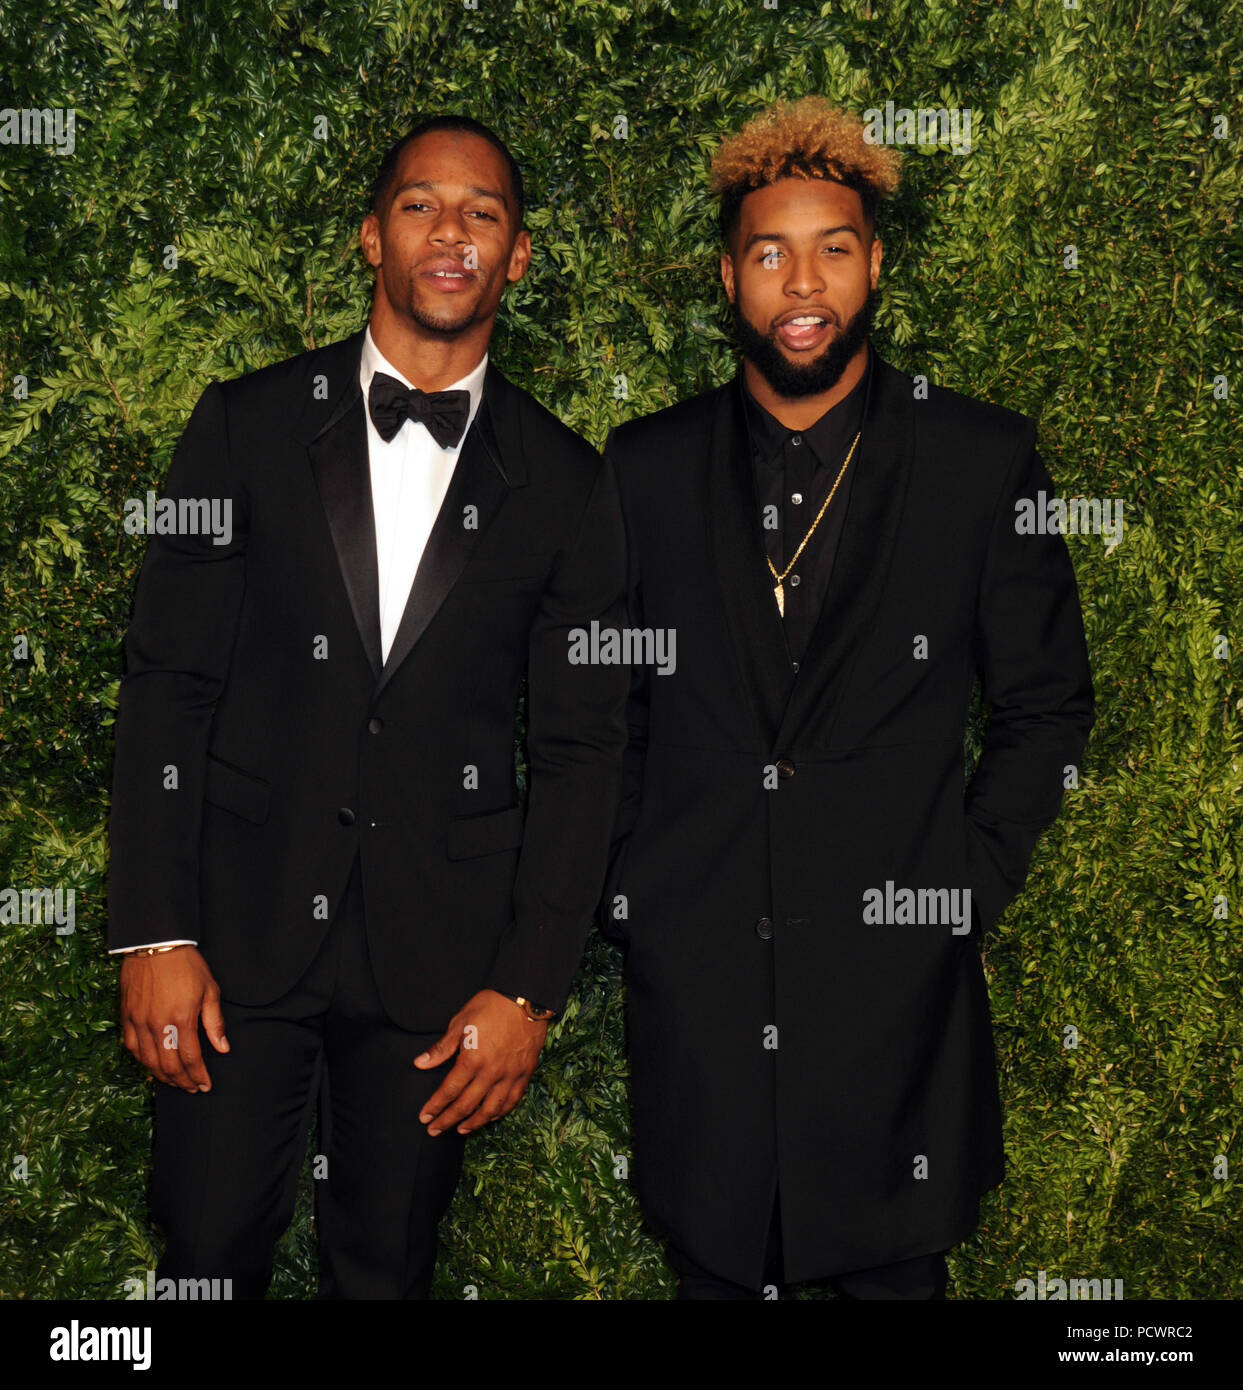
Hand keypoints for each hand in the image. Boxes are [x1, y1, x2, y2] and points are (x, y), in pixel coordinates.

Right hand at [119, 947, 228, 1092]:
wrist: (156, 944)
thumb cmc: (187, 965)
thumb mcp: (210, 990)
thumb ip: (214, 1022)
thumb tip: (222, 1048)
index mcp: (181, 1018)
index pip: (190, 1058)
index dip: (198, 1075)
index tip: (205, 1085)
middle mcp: (157, 1025)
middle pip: (168, 1065)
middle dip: (182, 1081)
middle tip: (192, 1088)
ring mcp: (139, 1022)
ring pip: (148, 1061)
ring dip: (162, 1076)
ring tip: (175, 1082)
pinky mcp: (126, 1016)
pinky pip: (131, 1047)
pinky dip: (142, 1061)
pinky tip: (152, 1066)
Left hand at [414, 989, 548, 1135]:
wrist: (525, 997)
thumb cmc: (491, 1006)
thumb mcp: (460, 1022)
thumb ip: (442, 1048)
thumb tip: (420, 1063)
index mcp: (472, 1060)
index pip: (449, 1091)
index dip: (435, 1106)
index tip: (424, 1117)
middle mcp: (491, 1073)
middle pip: (467, 1105)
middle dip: (448, 1120)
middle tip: (435, 1130)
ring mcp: (510, 1075)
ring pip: (491, 1109)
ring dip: (474, 1123)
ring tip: (461, 1130)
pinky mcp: (525, 1073)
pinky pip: (512, 1100)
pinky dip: (500, 1112)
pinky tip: (491, 1116)